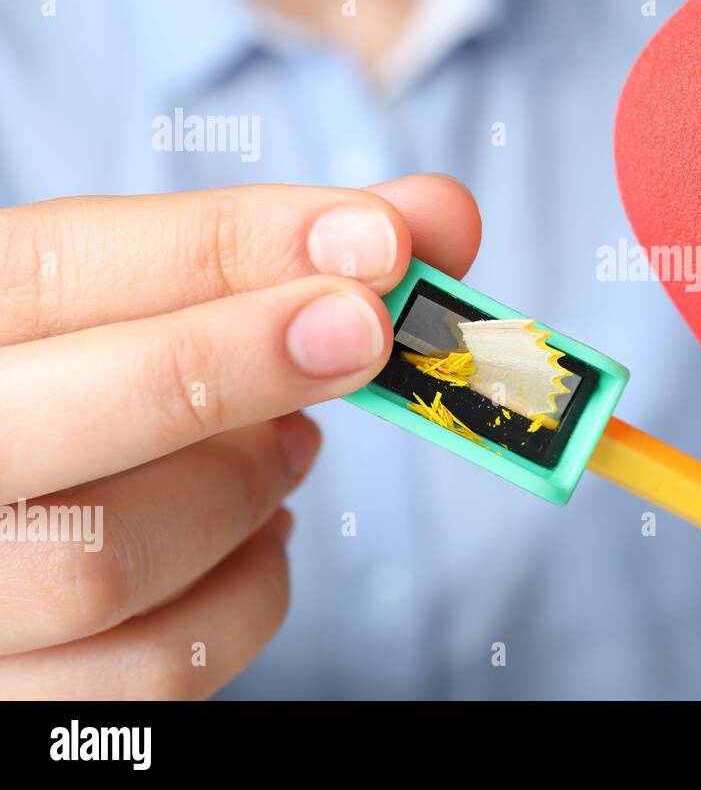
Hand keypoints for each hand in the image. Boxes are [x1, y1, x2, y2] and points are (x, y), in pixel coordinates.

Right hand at [0, 174, 479, 697]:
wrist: (18, 505)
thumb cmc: (89, 382)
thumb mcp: (137, 299)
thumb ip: (276, 252)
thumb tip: (446, 218)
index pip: (54, 271)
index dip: (227, 247)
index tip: (376, 240)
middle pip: (79, 421)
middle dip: (247, 365)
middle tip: (369, 331)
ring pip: (117, 561)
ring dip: (250, 488)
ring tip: (293, 442)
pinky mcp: (17, 695)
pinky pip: (159, 666)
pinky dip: (248, 590)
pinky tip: (260, 533)